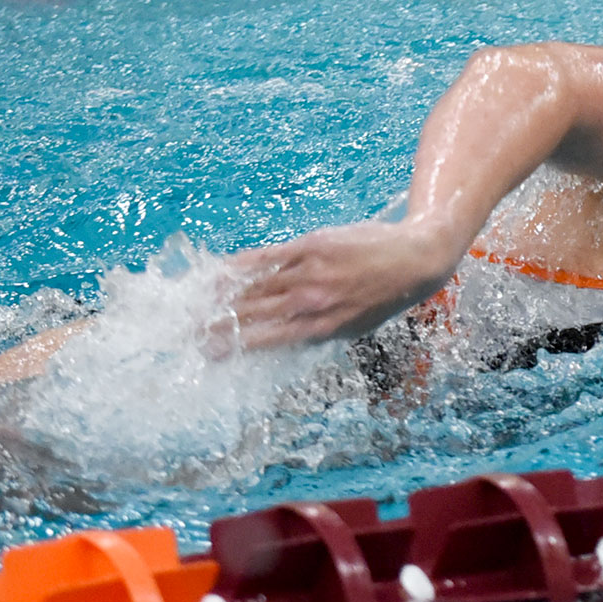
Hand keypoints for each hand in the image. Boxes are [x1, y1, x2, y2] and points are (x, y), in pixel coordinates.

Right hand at [219, 219, 462, 350]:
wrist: (413, 259)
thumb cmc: (384, 298)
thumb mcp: (353, 328)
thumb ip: (316, 332)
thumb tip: (282, 340)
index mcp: (320, 329)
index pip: (265, 341)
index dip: (233, 347)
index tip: (208, 354)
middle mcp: (310, 304)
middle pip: (252, 315)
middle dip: (217, 325)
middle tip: (189, 333)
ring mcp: (308, 274)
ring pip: (254, 287)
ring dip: (220, 296)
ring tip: (195, 304)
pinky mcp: (309, 247)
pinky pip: (266, 258)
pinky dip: (240, 266)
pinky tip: (219, 271)